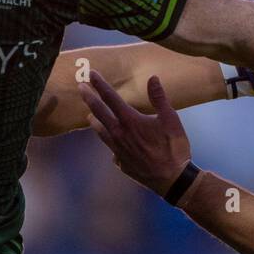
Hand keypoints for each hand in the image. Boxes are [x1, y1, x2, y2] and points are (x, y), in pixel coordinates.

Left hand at [79, 72, 191, 194]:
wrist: (171, 179)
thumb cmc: (174, 148)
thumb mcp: (171, 120)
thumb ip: (159, 98)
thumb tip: (152, 78)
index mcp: (130, 121)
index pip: (111, 98)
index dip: (99, 84)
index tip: (90, 73)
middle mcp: (119, 134)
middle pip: (98, 112)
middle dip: (89, 98)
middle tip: (79, 87)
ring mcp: (117, 150)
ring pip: (100, 132)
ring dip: (94, 121)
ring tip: (90, 115)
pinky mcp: (120, 162)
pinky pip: (111, 148)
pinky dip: (110, 141)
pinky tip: (113, 142)